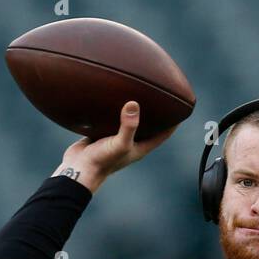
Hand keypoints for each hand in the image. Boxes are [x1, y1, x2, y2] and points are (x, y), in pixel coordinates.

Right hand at [51, 101, 177, 192]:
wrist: (77, 169)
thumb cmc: (101, 161)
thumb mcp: (119, 143)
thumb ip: (128, 126)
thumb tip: (134, 104)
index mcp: (140, 147)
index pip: (163, 134)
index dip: (173, 123)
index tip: (181, 107)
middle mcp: (130, 142)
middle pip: (148, 126)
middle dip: (155, 113)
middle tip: (161, 94)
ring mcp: (115, 138)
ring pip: (129, 121)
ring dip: (134, 109)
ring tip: (139, 90)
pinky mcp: (102, 133)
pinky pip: (111, 118)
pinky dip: (114, 109)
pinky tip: (113, 95)